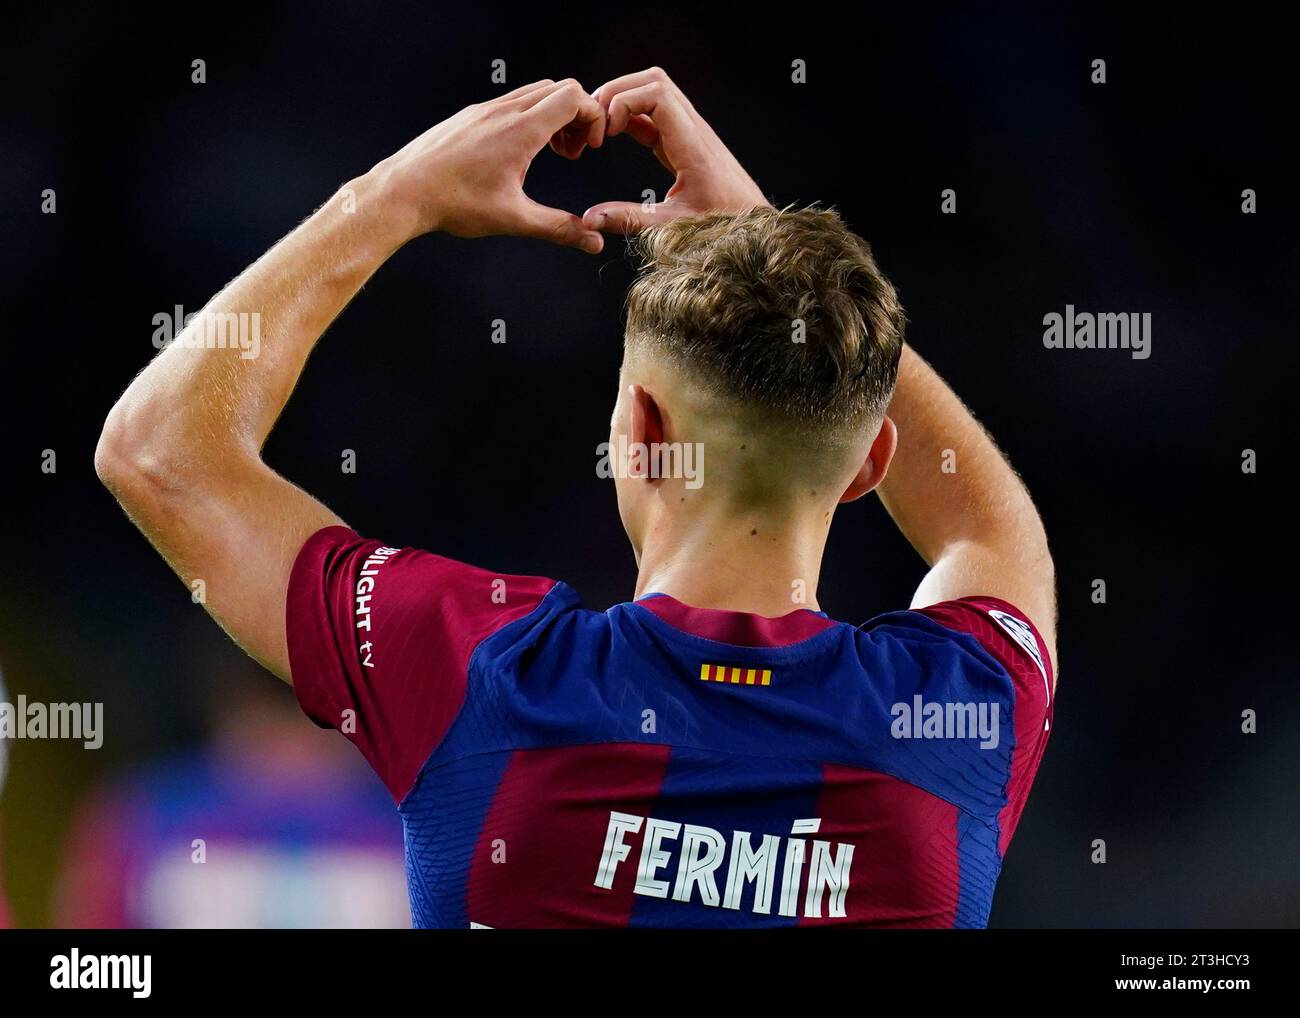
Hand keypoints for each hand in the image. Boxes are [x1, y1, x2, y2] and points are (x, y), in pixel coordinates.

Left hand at [371, 79, 606, 252]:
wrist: (403, 191)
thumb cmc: (452, 202)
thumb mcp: (513, 219)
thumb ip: (559, 228)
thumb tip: (592, 241)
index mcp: (521, 130)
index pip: (573, 97)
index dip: (593, 118)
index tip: (591, 147)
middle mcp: (503, 111)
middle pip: (558, 89)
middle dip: (577, 116)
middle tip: (573, 151)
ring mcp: (484, 109)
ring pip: (533, 92)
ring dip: (552, 116)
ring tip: (549, 153)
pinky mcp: (469, 115)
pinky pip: (509, 101)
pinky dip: (528, 117)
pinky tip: (518, 153)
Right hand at [583, 67, 769, 233]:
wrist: (753, 226)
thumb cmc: (721, 225)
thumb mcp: (673, 224)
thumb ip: (630, 219)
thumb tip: (590, 219)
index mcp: (693, 145)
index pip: (658, 94)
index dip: (624, 102)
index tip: (607, 132)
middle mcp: (694, 130)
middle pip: (655, 81)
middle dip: (619, 91)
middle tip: (595, 120)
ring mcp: (691, 131)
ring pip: (656, 90)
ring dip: (625, 99)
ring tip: (602, 126)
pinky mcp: (686, 140)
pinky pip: (657, 112)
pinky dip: (633, 115)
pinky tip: (615, 134)